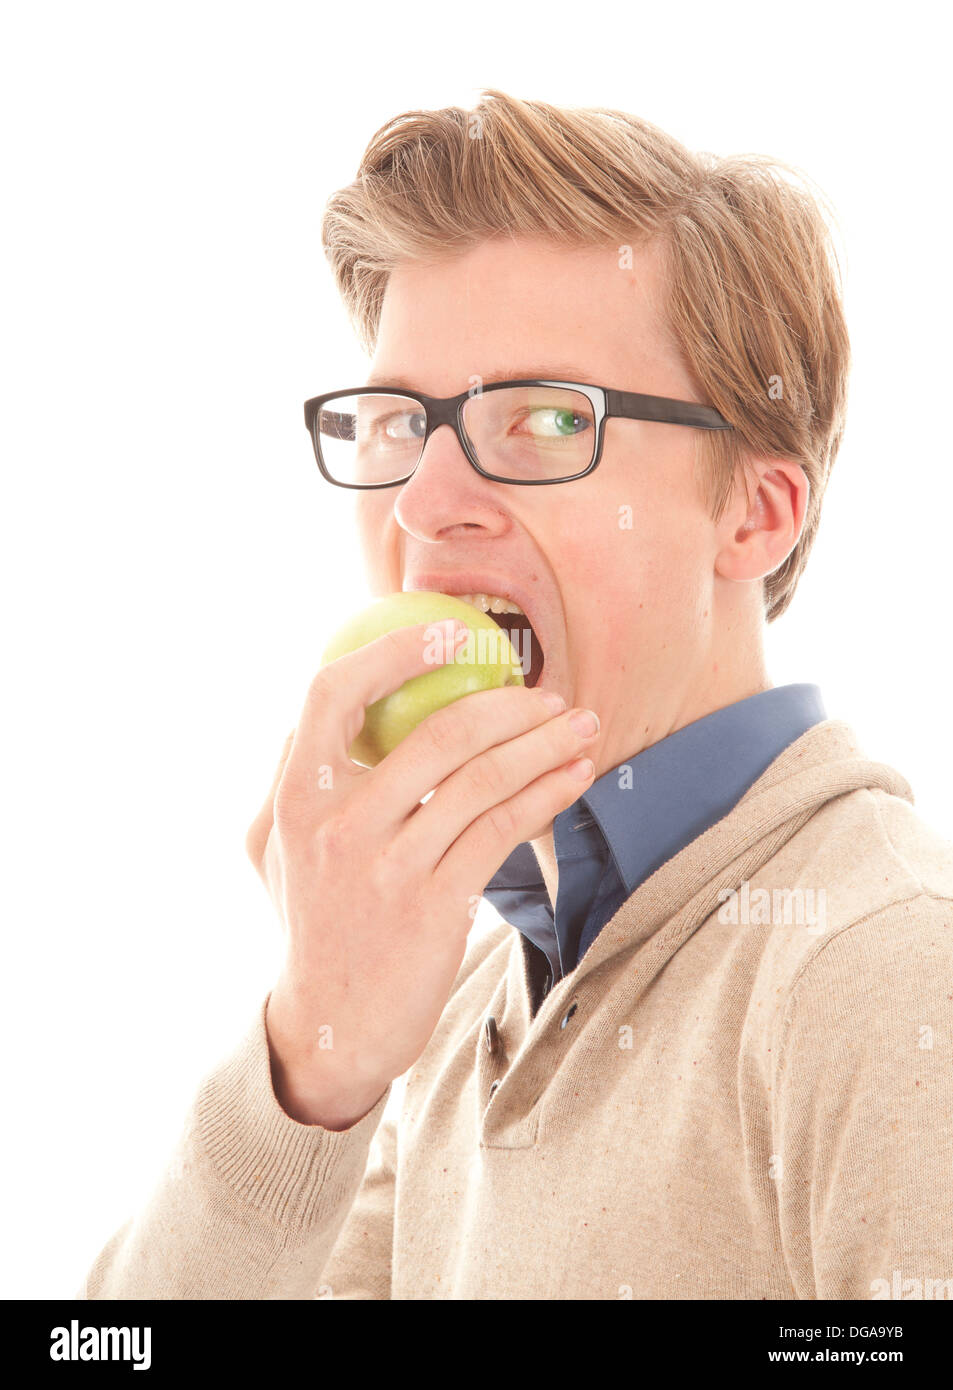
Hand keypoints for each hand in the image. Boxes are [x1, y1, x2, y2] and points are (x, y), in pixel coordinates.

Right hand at [246, 618, 598, 1126]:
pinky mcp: (433, 905)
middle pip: (439, 732)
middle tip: (551, 694)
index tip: (447, 634)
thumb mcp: (273, 847)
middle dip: (510, 702)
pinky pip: (502, 829)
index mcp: (295, 796)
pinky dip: (546, 794)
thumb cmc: (312, 923)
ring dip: (544, 744)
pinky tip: (574, 777)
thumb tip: (335, 702)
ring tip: (581, 727)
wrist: (329, 1025)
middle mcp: (336, 824)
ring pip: (482, 778)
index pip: (332, 694)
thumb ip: (295, 776)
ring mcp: (386, 866)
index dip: (392, 651)